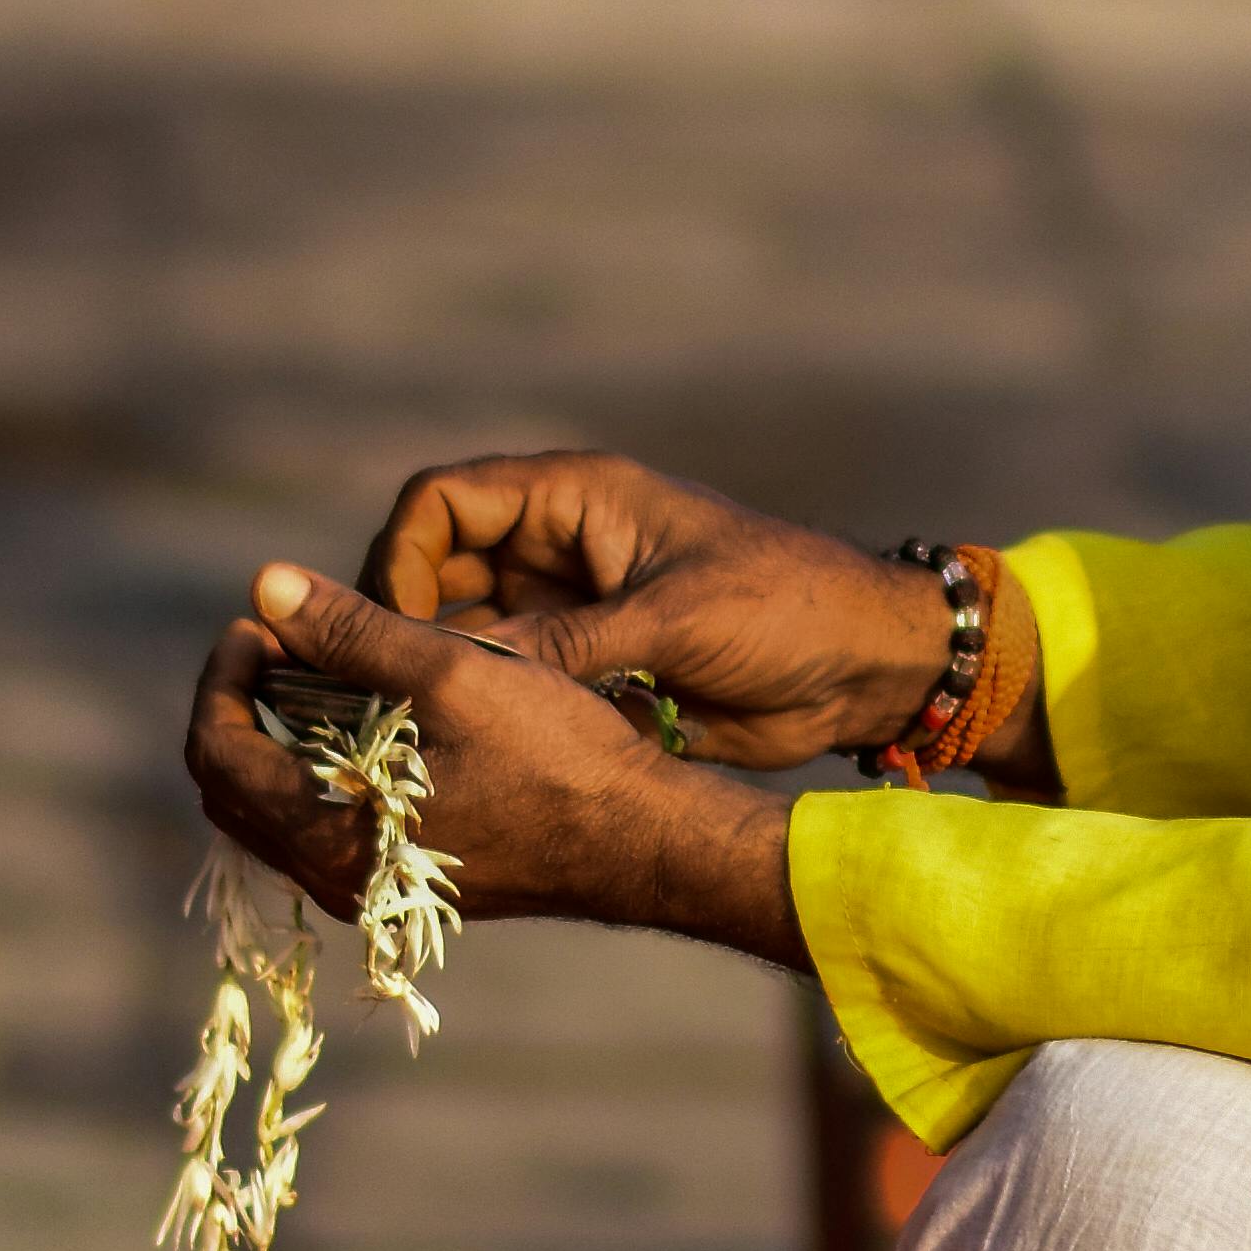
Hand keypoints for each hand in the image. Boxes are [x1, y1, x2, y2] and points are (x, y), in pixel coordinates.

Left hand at [186, 566, 807, 960]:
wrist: (641, 842)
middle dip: (241, 706)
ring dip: (280, 737)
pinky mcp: (401, 888)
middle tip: (281, 641)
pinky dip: (320, 770)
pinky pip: (321, 828)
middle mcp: (331, 876)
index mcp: (327, 831)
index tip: (259, 623)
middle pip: (232, 789)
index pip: (217, 753)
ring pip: (277, 810)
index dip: (221, 677)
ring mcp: (364, 890)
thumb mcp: (454, 675)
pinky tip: (369, 722)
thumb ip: (353, 630)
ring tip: (323, 671)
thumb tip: (269, 583)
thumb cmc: (556, 757)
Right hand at [353, 448, 967, 771]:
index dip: (403, 555)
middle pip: (435, 573)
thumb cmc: (784, 608)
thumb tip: (458, 671)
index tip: (405, 627)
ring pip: (464, 635)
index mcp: (576, 501)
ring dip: (441, 674)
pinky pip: (511, 683)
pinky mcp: (587, 670)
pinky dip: (487, 709)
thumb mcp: (673, 620)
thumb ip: (568, 645)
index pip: (442, 502)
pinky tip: (467, 750)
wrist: (863, 667)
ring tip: (412, 729)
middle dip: (407, 625)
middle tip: (387, 693)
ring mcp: (569, 612)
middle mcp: (558, 550)